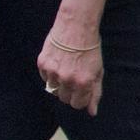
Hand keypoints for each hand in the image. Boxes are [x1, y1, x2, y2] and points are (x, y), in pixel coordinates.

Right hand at [39, 0, 115, 116]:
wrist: (76, 27)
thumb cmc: (90, 48)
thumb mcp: (98, 71)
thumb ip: (95, 93)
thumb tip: (92, 112)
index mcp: (83, 82)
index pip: (77, 104)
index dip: (80, 99)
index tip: (81, 90)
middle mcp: (67, 79)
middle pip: (63, 98)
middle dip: (69, 91)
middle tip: (73, 78)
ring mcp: (53, 72)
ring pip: (52, 89)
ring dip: (58, 82)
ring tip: (65, 68)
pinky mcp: (42, 64)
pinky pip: (45, 77)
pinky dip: (50, 73)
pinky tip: (58, 62)